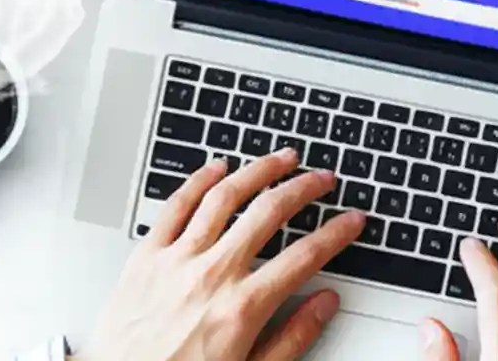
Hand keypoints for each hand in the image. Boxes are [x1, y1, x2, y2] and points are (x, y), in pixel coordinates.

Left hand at [76, 148, 365, 360]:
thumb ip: (291, 338)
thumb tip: (324, 304)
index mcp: (242, 308)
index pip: (305, 257)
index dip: (336, 233)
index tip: (351, 221)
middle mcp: (212, 275)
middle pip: (270, 213)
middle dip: (304, 188)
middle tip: (323, 179)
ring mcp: (176, 261)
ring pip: (225, 197)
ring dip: (259, 170)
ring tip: (281, 158)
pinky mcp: (146, 257)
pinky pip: (176, 205)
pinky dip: (199, 180)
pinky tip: (217, 168)